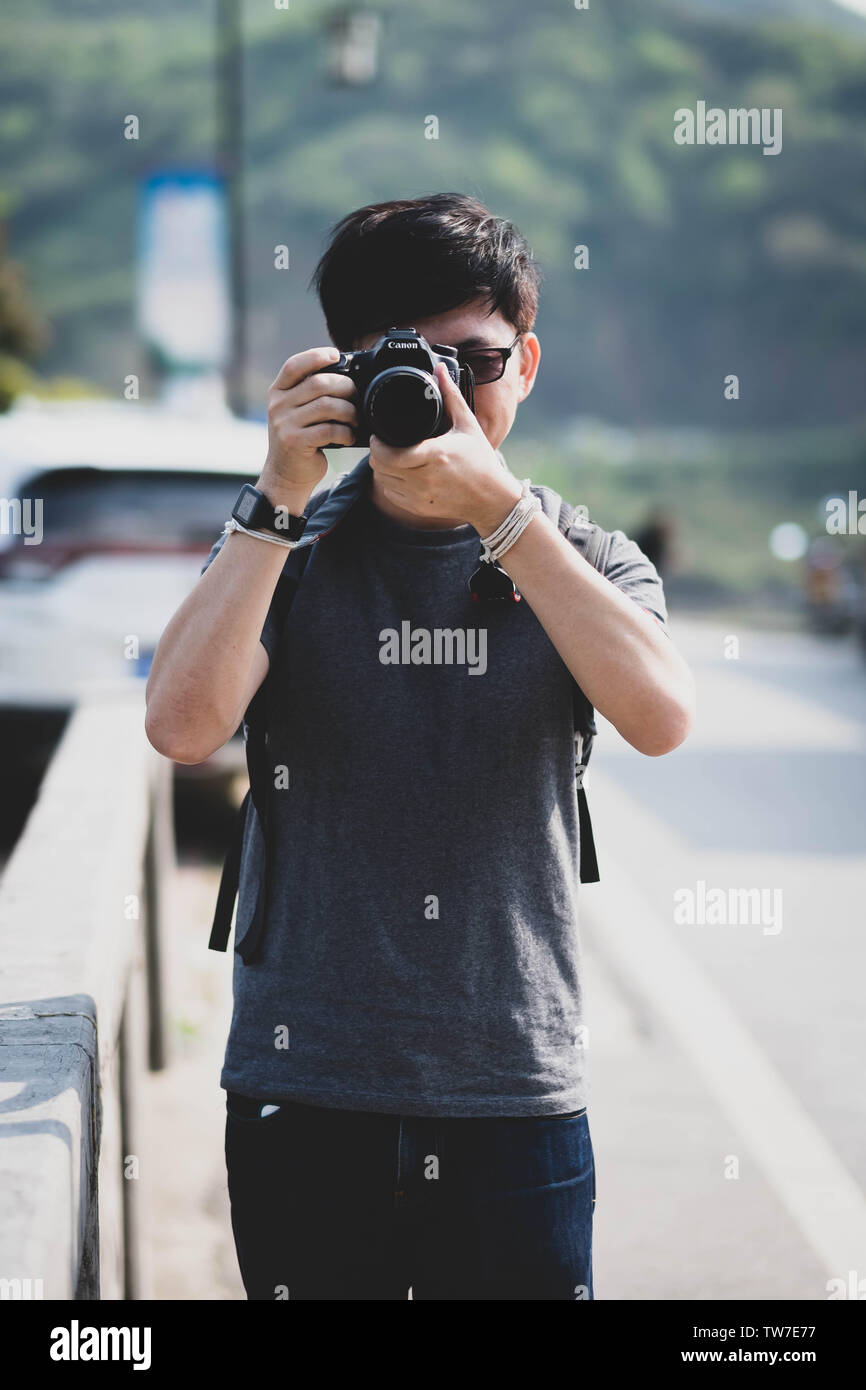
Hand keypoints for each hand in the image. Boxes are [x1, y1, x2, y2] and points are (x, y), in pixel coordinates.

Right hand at [262, 346, 358, 499]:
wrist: (286, 475)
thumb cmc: (300, 439)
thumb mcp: (297, 412)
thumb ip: (310, 393)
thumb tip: (346, 376)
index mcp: (278, 392)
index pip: (294, 365)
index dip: (316, 356)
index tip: (336, 355)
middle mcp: (277, 405)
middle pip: (318, 383)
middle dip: (345, 387)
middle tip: (356, 397)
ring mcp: (284, 424)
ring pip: (326, 405)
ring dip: (349, 412)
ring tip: (355, 420)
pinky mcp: (295, 442)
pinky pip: (329, 430)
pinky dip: (346, 433)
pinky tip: (349, 437)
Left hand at [368, 362, 521, 533]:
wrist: (491, 498)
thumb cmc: (480, 460)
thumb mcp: (467, 424)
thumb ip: (451, 395)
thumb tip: (439, 369)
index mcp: (435, 455)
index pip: (390, 454)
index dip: (377, 445)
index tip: (378, 436)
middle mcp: (425, 478)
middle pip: (381, 467)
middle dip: (377, 454)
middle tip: (381, 444)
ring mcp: (420, 496)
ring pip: (383, 481)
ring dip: (381, 468)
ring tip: (389, 456)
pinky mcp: (419, 508)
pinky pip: (392, 494)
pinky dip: (390, 483)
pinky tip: (399, 473)